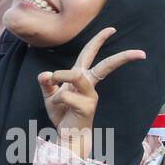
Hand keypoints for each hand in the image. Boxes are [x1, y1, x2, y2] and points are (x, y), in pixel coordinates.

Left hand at [39, 26, 145, 156]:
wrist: (68, 135)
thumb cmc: (62, 115)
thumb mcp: (50, 95)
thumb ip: (47, 82)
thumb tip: (46, 74)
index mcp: (82, 78)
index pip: (90, 56)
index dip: (99, 41)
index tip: (111, 29)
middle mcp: (89, 85)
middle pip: (104, 65)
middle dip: (114, 52)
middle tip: (117, 32)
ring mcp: (90, 96)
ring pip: (75, 74)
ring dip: (61, 76)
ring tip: (53, 82)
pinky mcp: (87, 107)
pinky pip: (64, 95)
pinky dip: (55, 98)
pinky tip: (57, 107)